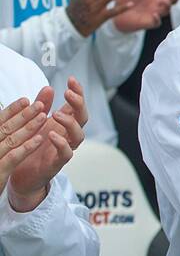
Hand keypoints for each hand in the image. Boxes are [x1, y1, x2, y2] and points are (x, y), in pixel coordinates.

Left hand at [7, 77, 86, 211]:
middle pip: (82, 118)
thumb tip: (48, 88)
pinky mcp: (56, 163)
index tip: (72, 80)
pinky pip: (65, 154)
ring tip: (56, 115)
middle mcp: (66, 135)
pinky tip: (51, 135)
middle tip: (69, 94)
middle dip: (78, 104)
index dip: (78, 93)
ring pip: (78, 136)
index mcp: (62, 124)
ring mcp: (64, 149)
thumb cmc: (30, 148)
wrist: (21, 175)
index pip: (76, 106)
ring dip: (70, 123)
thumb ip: (42, 105)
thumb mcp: (34, 122)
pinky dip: (61, 144)